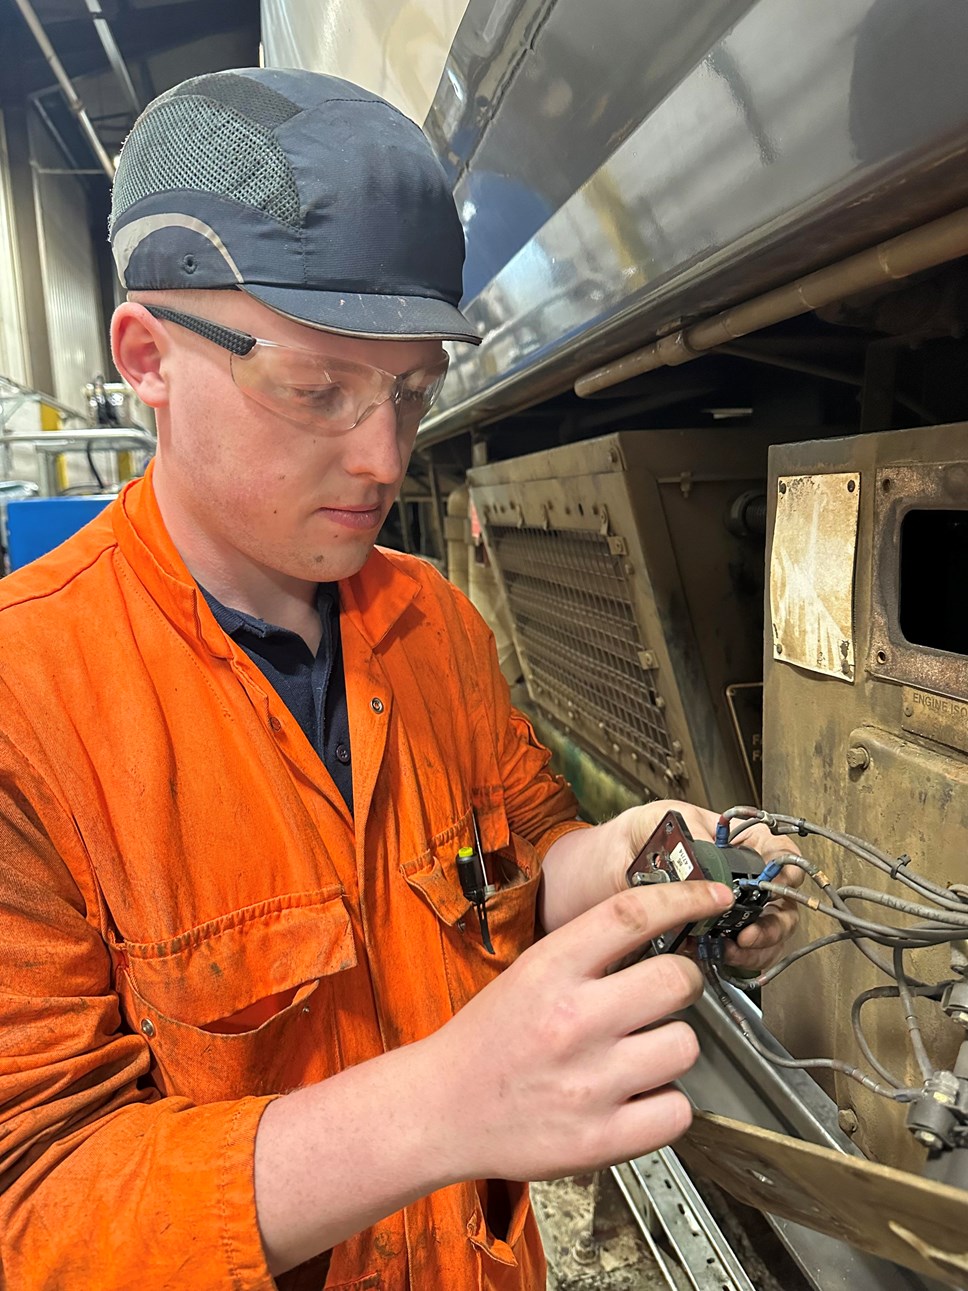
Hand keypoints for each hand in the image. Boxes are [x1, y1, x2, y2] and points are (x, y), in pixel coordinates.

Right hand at [427, 878, 733, 1182]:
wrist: (441, 1109)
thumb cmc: (489, 1038)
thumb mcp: (529, 972)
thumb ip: (589, 952)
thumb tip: (661, 929)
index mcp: (550, 969)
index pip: (633, 914)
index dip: (685, 898)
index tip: (713, 897)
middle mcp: (573, 1021)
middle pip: (677, 980)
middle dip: (682, 982)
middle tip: (664, 992)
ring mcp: (590, 1083)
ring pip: (685, 1046)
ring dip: (672, 1046)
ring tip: (640, 1052)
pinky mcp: (601, 1139)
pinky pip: (677, 1111)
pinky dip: (665, 1104)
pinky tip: (638, 1096)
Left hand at [619, 801, 803, 973]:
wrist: (596, 872)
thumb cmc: (631, 837)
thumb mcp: (659, 819)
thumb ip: (692, 834)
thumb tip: (715, 858)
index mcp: (731, 842)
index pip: (776, 851)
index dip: (786, 866)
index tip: (781, 880)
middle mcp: (735, 877)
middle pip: (780, 900)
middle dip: (775, 918)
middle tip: (754, 929)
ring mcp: (724, 910)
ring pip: (765, 932)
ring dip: (760, 944)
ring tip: (737, 946)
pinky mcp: (708, 937)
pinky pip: (738, 954)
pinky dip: (738, 960)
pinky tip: (721, 955)